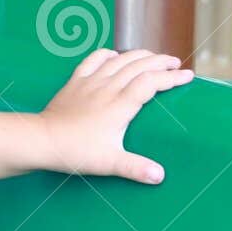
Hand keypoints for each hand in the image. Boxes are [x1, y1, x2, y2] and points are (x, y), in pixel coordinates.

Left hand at [38, 46, 194, 183]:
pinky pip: (94, 60)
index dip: (171, 78)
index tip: (189, 76)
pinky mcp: (75, 81)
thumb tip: (160, 176)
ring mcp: (90, 82)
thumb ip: (136, 168)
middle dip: (160, 61)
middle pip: (139, 65)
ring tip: (153, 57)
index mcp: (120, 105)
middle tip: (176, 63)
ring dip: (139, 55)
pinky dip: (108, 54)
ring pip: (120, 60)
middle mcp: (107, 88)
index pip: (152, 83)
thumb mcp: (109, 163)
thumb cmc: (76, 152)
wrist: (42, 140)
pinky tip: (115, 55)